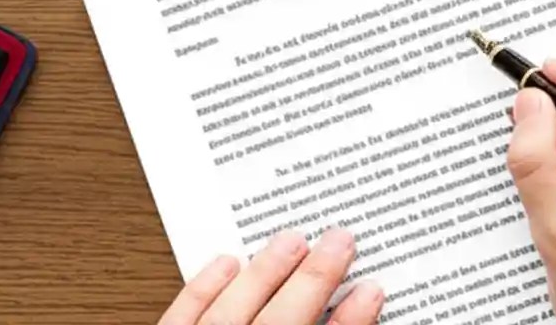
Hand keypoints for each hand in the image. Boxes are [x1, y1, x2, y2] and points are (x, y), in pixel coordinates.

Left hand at [157, 229, 384, 324]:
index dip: (352, 319)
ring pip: (233, 311)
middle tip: (340, 240)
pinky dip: (204, 288)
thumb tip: (352, 313)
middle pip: (284, 320)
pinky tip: (225, 262)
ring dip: (265, 272)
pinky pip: (183, 318)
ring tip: (291, 239)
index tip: (372, 290)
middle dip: (316, 277)